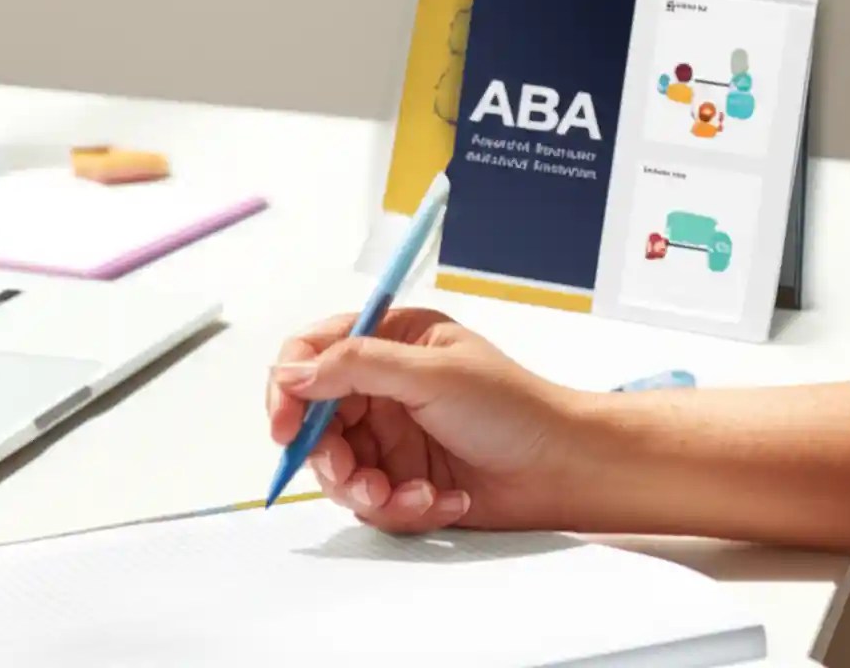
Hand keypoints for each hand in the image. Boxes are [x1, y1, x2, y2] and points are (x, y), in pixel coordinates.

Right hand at [266, 308, 584, 533]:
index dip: (289, 388)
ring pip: (339, 469)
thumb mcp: (433, 373)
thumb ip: (357, 366)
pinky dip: (402, 508)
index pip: (313, 354)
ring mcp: (390, 436)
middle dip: (331, 457)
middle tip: (355, 476)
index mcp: (389, 342)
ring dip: (370, 490)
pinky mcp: (402, 478)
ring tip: (412, 495)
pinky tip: (441, 500)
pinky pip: (372, 501)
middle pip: (315, 421)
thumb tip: (294, 372)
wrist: (564, 472)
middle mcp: (383, 387)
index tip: (285, 426)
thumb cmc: (516, 409)